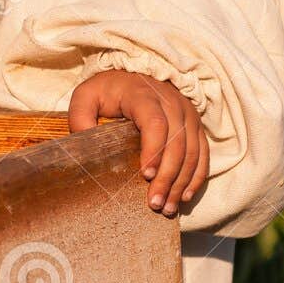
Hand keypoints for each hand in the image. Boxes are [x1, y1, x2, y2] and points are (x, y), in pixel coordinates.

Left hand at [67, 67, 209, 216]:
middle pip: (177, 142)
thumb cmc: (108, 90)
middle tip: (154, 204)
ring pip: (193, 152)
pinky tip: (184, 197)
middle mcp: (171, 102)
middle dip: (167, 176)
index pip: (156, 123)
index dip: (154, 150)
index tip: (145, 175)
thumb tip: (85, 147)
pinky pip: (203, 154)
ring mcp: (187, 114)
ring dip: (181, 182)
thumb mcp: (86, 96)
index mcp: (143, 95)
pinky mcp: (195, 125)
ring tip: (166, 208)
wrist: (134, 74)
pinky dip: (196, 177)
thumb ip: (80, 117)